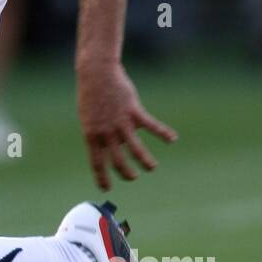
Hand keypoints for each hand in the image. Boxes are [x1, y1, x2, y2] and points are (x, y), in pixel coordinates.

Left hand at [77, 60, 176, 190]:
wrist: (96, 73)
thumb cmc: (91, 95)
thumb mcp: (89, 118)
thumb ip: (101, 135)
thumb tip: (117, 147)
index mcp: (91, 135)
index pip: (97, 162)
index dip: (102, 177)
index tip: (106, 188)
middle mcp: (106, 132)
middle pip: (117, 160)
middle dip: (126, 173)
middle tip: (133, 177)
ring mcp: (120, 122)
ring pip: (136, 149)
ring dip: (145, 161)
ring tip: (152, 168)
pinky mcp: (134, 111)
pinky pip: (151, 126)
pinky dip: (163, 133)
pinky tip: (172, 139)